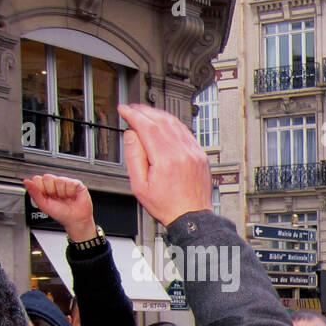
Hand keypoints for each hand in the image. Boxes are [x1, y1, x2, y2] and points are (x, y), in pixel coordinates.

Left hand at [22, 175, 96, 241]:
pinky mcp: (76, 184)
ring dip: (62, 193)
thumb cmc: (61, 214)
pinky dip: (71, 192)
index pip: (37, 179)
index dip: (41, 188)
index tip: (46, 197)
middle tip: (56, 198)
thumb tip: (26, 181)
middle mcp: (55, 184)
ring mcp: (65, 183)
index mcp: (45, 188)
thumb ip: (34, 193)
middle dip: (51, 190)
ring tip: (65, 198)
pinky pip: (70, 182)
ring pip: (59, 180)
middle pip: (47, 177)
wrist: (75, 220)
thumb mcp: (44, 205)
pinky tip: (72, 196)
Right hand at [118, 103, 212, 225]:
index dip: (133, 115)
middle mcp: (183, 153)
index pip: (147, 126)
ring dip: (158, 115)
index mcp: (166, 159)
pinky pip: (186, 132)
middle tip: (132, 109)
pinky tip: (164, 124)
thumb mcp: (140, 185)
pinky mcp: (201, 155)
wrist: (192, 217)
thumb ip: (134, 157)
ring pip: (175, 123)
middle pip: (161, 121)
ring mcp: (195, 153)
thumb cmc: (167, 205)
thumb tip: (131, 135)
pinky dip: (173, 124)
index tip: (124, 110)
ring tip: (145, 113)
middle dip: (144, 111)